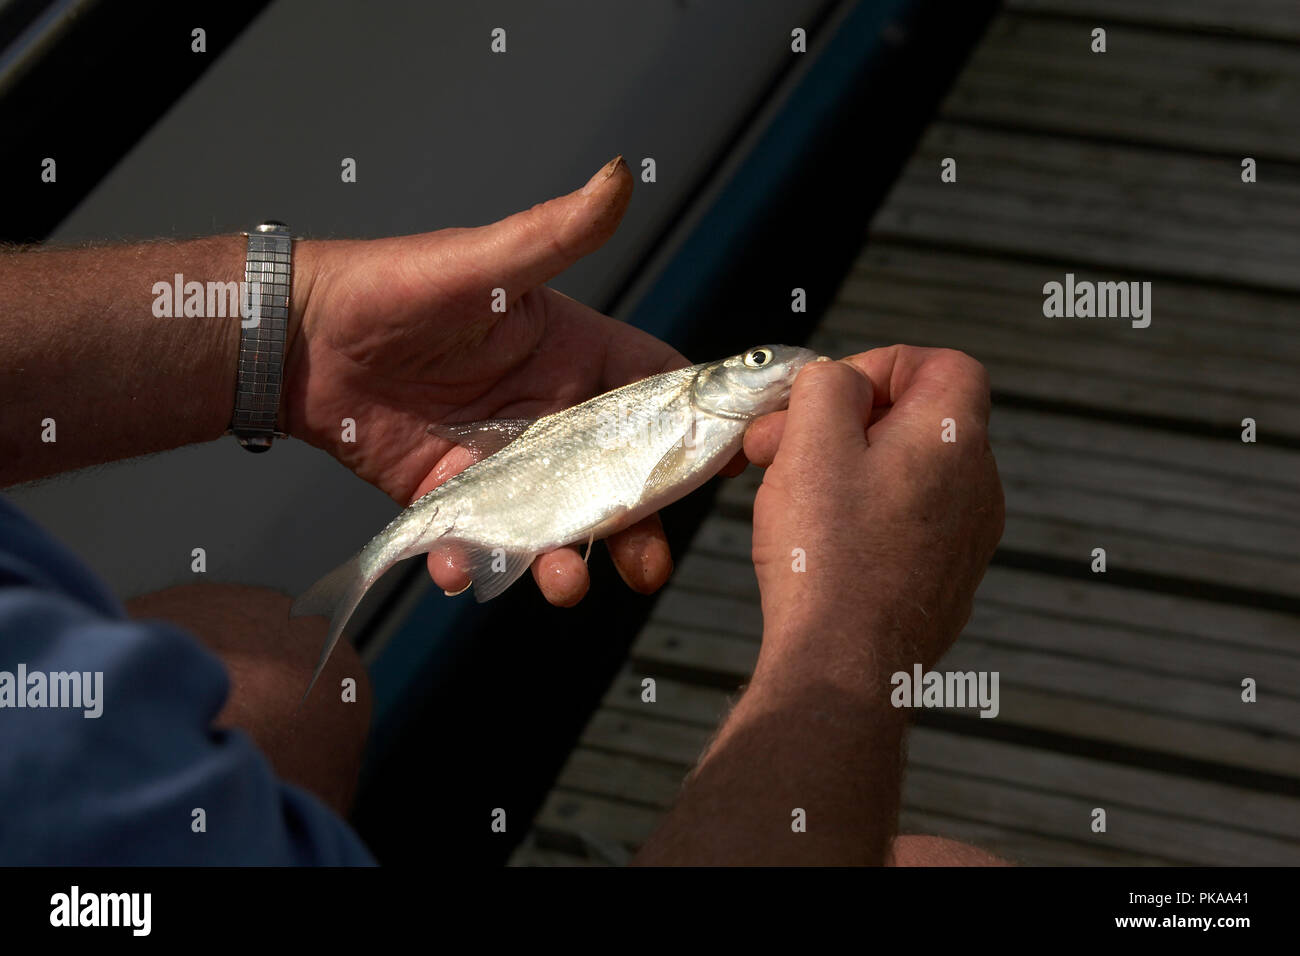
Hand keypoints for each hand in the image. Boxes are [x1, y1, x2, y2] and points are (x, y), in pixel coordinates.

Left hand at [281, 157, 683, 605]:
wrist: (302, 337)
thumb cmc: (399, 284)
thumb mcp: (484, 262)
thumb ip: (553, 234)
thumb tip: (621, 174)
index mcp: (578, 359)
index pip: (658, 397)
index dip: (699, 431)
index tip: (732, 466)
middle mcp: (553, 418)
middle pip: (620, 483)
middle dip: (640, 527)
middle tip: (648, 565)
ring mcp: (506, 465)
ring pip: (557, 525)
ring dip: (567, 562)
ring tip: (563, 583)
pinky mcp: (454, 498)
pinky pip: (479, 542)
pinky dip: (475, 564)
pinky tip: (462, 570)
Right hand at [743, 346, 1004, 675]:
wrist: (844, 665)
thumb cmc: (827, 554)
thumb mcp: (812, 441)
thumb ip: (828, 385)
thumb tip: (841, 382)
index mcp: (954, 438)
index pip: (944, 364)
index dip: (881, 364)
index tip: (826, 396)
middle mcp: (977, 484)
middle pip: (915, 419)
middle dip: (840, 421)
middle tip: (775, 445)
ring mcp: (967, 537)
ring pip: (905, 473)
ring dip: (846, 468)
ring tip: (786, 493)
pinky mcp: (946, 580)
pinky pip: (905, 523)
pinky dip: (862, 515)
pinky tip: (816, 543)